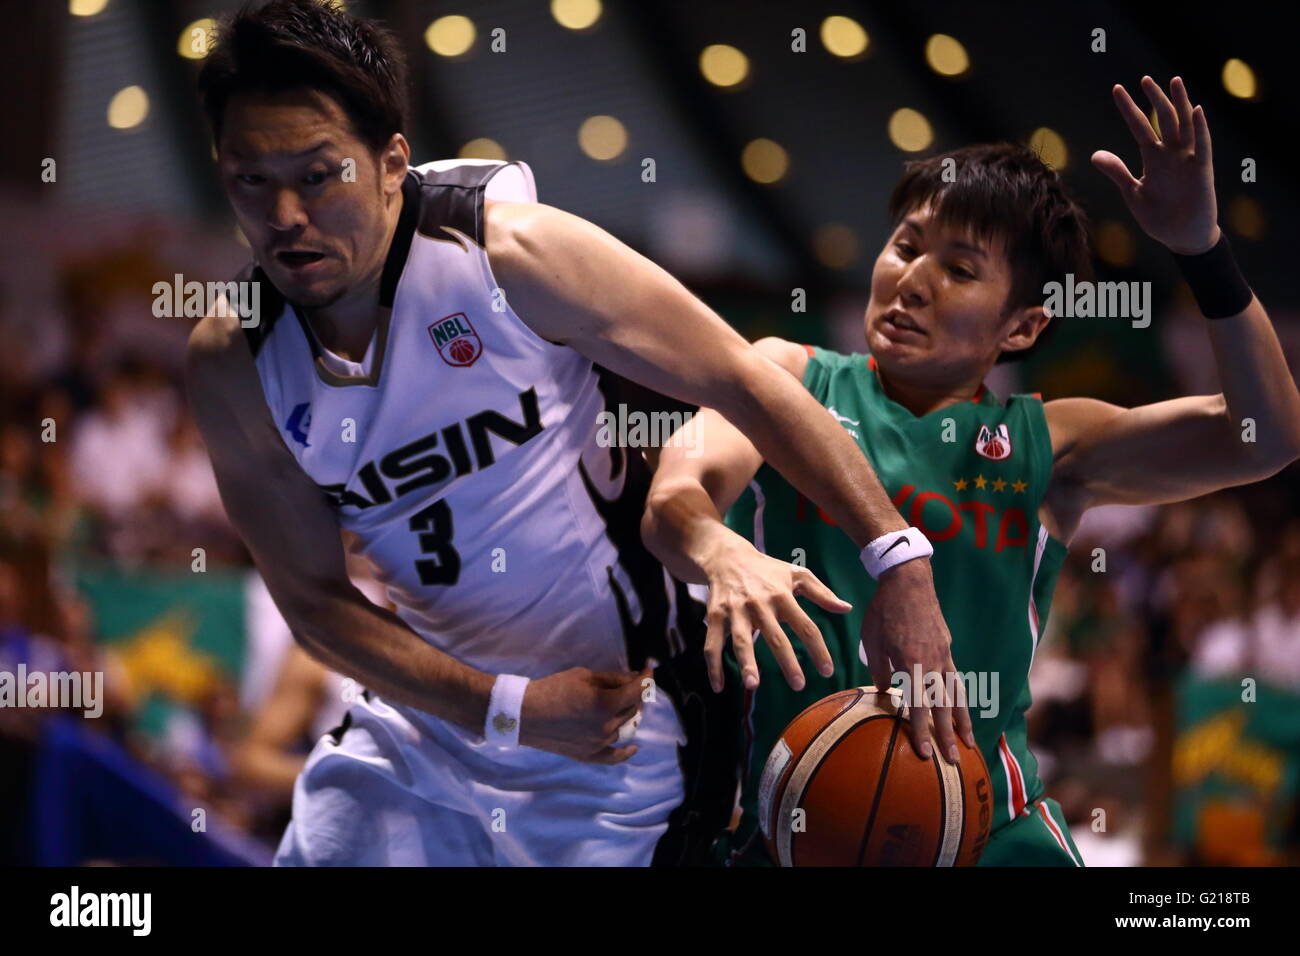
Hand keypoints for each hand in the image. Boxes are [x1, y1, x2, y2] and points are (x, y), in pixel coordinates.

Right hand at [518, 664, 649, 763]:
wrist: (524, 714)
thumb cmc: (553, 689)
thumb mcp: (584, 676)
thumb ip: (612, 679)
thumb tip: (634, 679)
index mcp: (606, 705)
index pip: (637, 691)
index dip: (646, 679)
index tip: (647, 671)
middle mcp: (606, 727)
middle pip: (632, 709)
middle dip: (633, 694)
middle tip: (628, 684)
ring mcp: (598, 743)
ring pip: (623, 727)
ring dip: (624, 714)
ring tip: (617, 703)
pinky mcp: (587, 754)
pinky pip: (612, 757)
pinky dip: (624, 753)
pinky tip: (633, 748)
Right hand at [701, 537, 851, 692]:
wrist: (726, 556)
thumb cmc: (767, 569)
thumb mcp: (797, 574)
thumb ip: (822, 593)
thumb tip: (847, 608)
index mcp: (782, 595)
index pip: (805, 626)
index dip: (818, 649)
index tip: (827, 671)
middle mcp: (759, 603)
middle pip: (775, 636)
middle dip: (786, 662)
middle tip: (798, 685)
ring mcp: (735, 610)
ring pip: (741, 640)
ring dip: (746, 662)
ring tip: (753, 685)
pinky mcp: (715, 615)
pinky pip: (712, 643)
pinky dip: (713, 665)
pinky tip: (719, 687)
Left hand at [859, 558, 974, 763]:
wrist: (909, 581)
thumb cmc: (884, 610)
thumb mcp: (873, 641)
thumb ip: (879, 671)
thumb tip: (884, 695)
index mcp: (911, 662)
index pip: (917, 705)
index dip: (921, 731)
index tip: (925, 754)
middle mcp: (933, 663)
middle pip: (943, 706)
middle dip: (948, 735)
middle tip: (953, 761)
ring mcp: (944, 656)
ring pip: (956, 695)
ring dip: (963, 721)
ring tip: (970, 743)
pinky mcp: (948, 649)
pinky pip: (957, 679)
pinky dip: (961, 698)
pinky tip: (962, 711)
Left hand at [1091, 75, 1218, 254]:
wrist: (1182, 238)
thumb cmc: (1159, 216)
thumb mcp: (1133, 193)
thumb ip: (1117, 172)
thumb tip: (1095, 154)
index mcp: (1154, 158)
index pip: (1140, 127)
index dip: (1129, 109)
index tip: (1117, 89)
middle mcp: (1171, 154)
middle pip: (1164, 118)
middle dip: (1154, 99)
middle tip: (1145, 79)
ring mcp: (1188, 160)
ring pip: (1185, 124)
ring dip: (1180, 103)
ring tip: (1173, 81)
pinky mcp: (1201, 170)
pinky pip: (1202, 145)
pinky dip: (1200, 128)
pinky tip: (1197, 109)